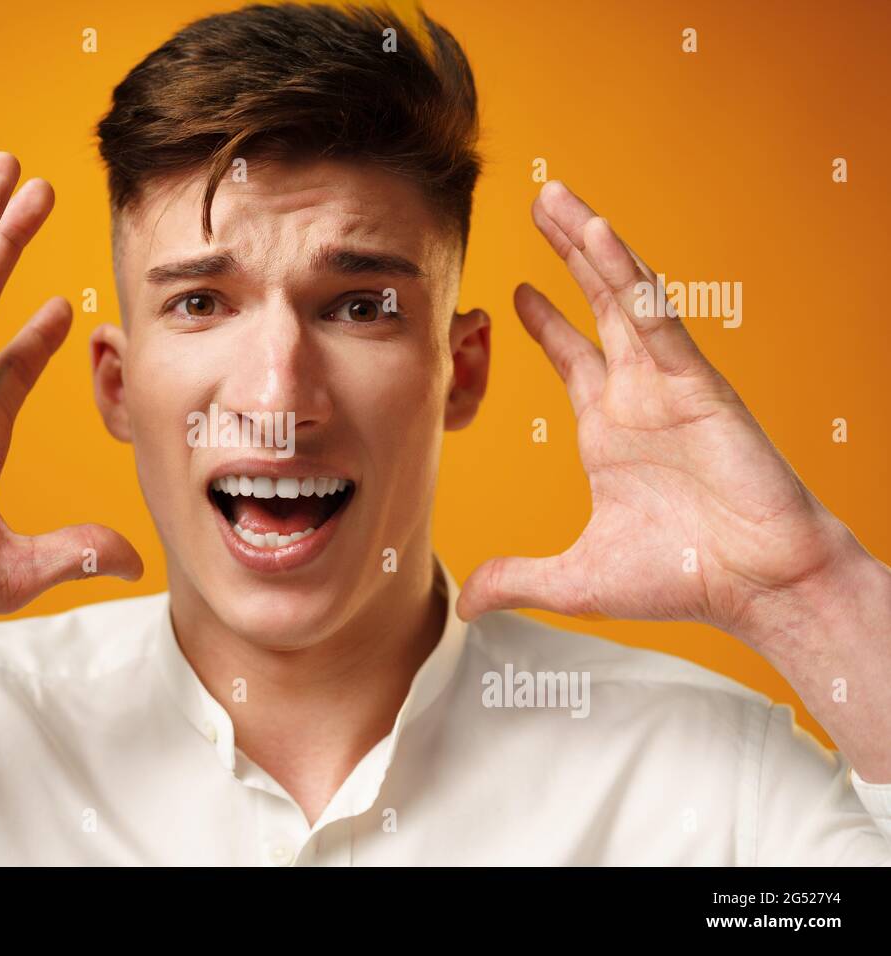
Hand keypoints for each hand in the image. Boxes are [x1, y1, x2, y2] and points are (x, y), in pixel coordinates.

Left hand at [458, 181, 861, 647]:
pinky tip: (599, 235)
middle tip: (537, 208)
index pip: (571, 358)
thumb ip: (519, 577)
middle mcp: (636, 395)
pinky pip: (655, 316)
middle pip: (593, 306)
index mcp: (609, 429)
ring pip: (621, 295)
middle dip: (565, 257)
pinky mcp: (695, 382)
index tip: (514, 292)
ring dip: (590, 244)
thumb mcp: (576, 579)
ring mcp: (665, 383)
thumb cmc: (683, 578)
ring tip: (558, 197)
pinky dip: (626, 274)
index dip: (544, 322)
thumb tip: (469, 602)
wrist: (757, 586)